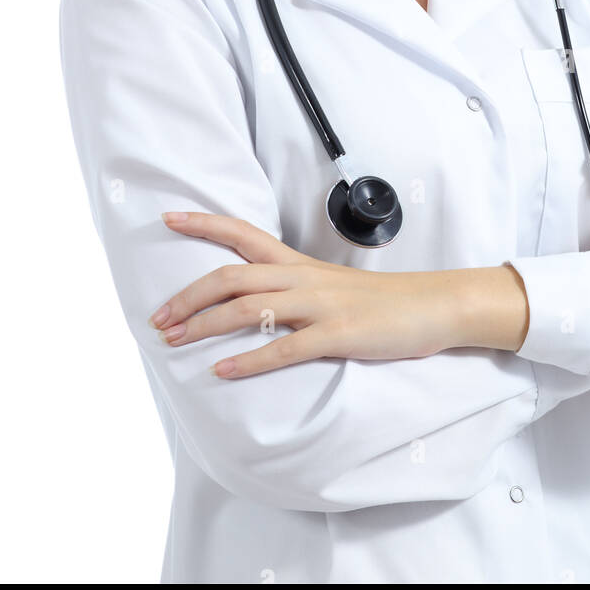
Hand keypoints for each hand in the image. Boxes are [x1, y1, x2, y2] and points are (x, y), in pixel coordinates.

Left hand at [149, 211, 490, 377]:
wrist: (433, 306)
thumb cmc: (379, 302)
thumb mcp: (329, 286)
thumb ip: (290, 290)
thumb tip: (248, 304)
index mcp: (299, 263)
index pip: (243, 234)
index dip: (205, 224)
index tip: (168, 218)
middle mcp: (303, 278)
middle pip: (232, 275)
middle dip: (188, 296)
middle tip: (157, 318)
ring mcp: (320, 305)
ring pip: (248, 307)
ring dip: (204, 325)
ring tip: (175, 341)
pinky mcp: (338, 335)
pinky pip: (284, 347)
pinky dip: (249, 360)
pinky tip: (224, 371)